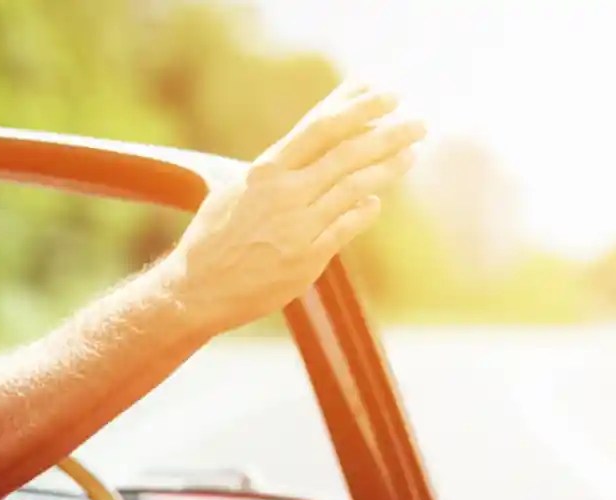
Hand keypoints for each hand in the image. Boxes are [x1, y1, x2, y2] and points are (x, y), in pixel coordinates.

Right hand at [161, 82, 424, 333]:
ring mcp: (297, 226)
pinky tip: (376, 200)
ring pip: (355, 187)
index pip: (320, 127)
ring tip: (411, 154)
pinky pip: (347, 226)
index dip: (357, 107)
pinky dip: (365, 210)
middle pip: (347, 152)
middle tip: (418, 123)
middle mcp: (283, 193)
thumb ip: (277, 168)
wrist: (197, 290)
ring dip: (388, 168)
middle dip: (388, 134)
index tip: (385, 93)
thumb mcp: (238, 189)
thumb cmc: (215, 236)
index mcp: (265, 170)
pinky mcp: (307, 259)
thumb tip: (313, 145)